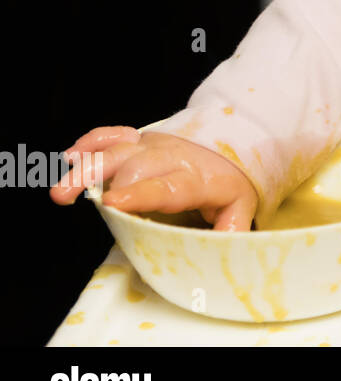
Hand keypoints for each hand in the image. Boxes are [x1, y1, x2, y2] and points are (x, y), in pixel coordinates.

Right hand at [49, 126, 258, 231]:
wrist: (228, 149)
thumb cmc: (227, 184)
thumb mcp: (239, 206)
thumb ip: (231, 227)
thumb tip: (226, 245)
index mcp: (198, 179)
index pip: (168, 187)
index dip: (139, 194)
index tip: (113, 203)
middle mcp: (172, 157)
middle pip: (135, 165)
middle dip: (101, 179)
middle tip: (70, 198)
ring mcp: (153, 146)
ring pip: (117, 151)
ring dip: (86, 167)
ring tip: (61, 190)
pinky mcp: (139, 140)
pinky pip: (113, 135)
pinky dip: (92, 143)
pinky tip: (72, 156)